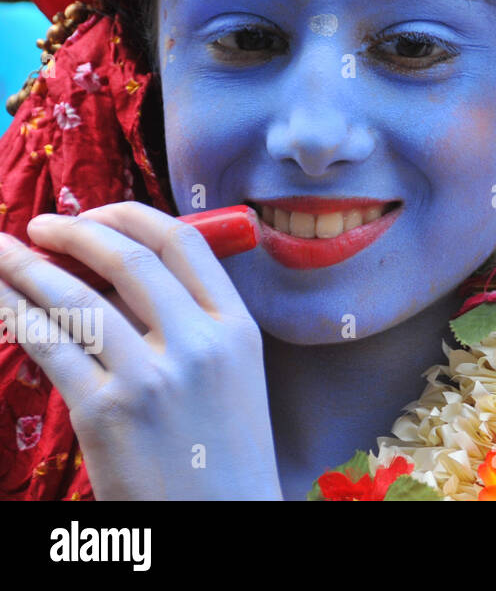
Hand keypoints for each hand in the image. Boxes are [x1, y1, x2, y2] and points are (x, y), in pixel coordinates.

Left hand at [0, 203, 281, 499]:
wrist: (221, 517)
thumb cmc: (224, 450)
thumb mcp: (234, 374)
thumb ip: (194, 323)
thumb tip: (119, 277)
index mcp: (237, 328)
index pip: (183, 243)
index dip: (132, 216)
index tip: (98, 212)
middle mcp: (198, 343)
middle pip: (127, 260)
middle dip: (75, 231)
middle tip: (42, 225)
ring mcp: (151, 377)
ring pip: (77, 299)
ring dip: (28, 267)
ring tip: (2, 253)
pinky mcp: (105, 412)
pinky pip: (50, 346)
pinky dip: (17, 315)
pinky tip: (2, 303)